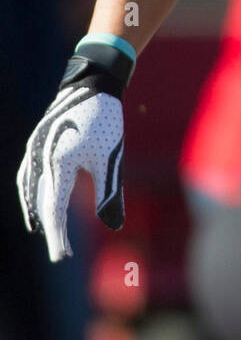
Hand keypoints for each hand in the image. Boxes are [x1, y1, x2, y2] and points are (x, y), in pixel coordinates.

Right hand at [17, 49, 129, 262]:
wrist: (92, 83)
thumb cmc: (104, 119)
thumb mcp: (111, 158)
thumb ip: (110, 193)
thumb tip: (115, 226)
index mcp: (58, 163)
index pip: (54, 210)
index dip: (58, 236)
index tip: (63, 257)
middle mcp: (40, 158)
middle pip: (40, 203)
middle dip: (50, 228)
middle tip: (61, 252)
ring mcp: (34, 149)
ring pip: (29, 189)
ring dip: (36, 211)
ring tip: (44, 230)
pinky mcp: (36, 143)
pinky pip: (27, 174)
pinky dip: (31, 192)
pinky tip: (37, 200)